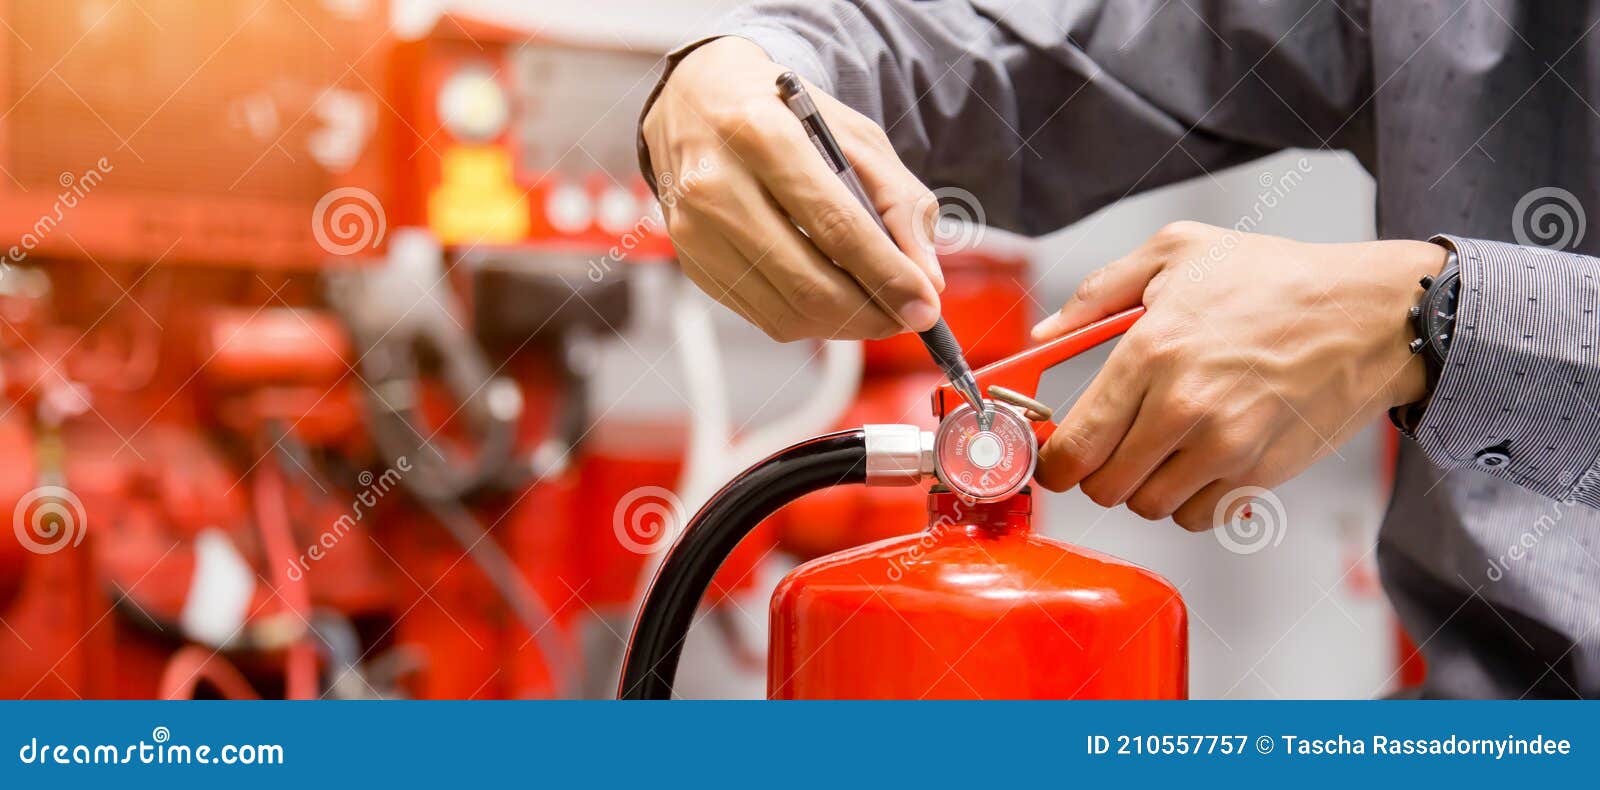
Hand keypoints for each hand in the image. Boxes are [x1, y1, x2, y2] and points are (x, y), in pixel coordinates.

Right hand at [641, 36, 943, 341]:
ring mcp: (695, 230)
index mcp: (763, 136)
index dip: (887, 276)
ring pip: (787, 313)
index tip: (924, 306)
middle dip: (872, 313)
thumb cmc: (779, 114)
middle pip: (809, 283)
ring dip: (845, 324)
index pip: (836, 226)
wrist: (694, 100)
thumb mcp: (853, 133)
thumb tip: (926, 277)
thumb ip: (900, 200)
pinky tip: (831, 297)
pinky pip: (763, 316)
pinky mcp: (691, 262)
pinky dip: (810, 319)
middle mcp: (717, 186)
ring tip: (875, 306)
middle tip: (907, 314)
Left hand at [1031, 222, 1445, 530]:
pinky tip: (1196, 463)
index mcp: (1151, 351)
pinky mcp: (1260, 473)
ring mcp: (1225, 446)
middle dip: (1096, 475)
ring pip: (1149, 507)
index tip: (1055, 458)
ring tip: (1160, 448)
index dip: (1053, 463)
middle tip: (1108, 449)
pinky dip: (1188, 501)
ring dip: (1143, 487)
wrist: (1369, 314)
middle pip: (1105, 487)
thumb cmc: (1277, 280)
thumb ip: (1098, 293)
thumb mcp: (1176, 252)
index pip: (1076, 445)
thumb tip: (1046, 331)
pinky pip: (1198, 516)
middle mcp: (1184, 406)